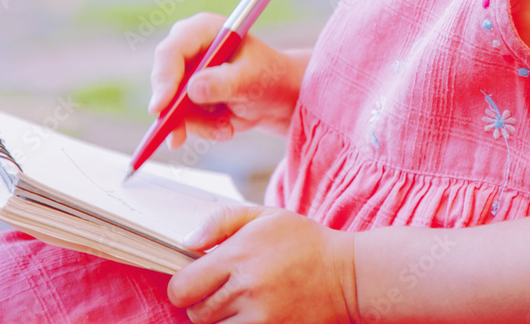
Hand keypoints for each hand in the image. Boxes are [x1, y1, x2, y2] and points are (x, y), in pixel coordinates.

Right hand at [149, 12, 309, 146]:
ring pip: (171, 106)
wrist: (277, 95)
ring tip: (228, 127)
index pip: (171, 51)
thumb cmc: (269, 76)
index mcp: (203, 30)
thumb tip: (193, 90)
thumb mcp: (252, 79)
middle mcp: (189, 48)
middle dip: (174, 110)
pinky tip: (225, 126)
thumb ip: (224, 83)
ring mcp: (186, 72)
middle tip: (178, 138)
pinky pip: (181, 118)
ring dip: (198, 124)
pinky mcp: (186, 95)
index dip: (163, 78)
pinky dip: (201, 128)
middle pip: (163, 78)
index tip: (161, 107)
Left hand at [167, 206, 356, 323]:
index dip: (183, 284)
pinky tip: (249, 315)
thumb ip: (221, 221)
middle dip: (201, 303)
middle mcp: (246, 290)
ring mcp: (260, 319)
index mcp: (239, 256)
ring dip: (218, 320)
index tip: (195, 279)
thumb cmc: (302, 241)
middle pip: (195, 314)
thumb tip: (188, 242)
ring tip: (238, 303)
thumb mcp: (264, 215)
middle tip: (220, 290)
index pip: (182, 287)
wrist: (346, 275)